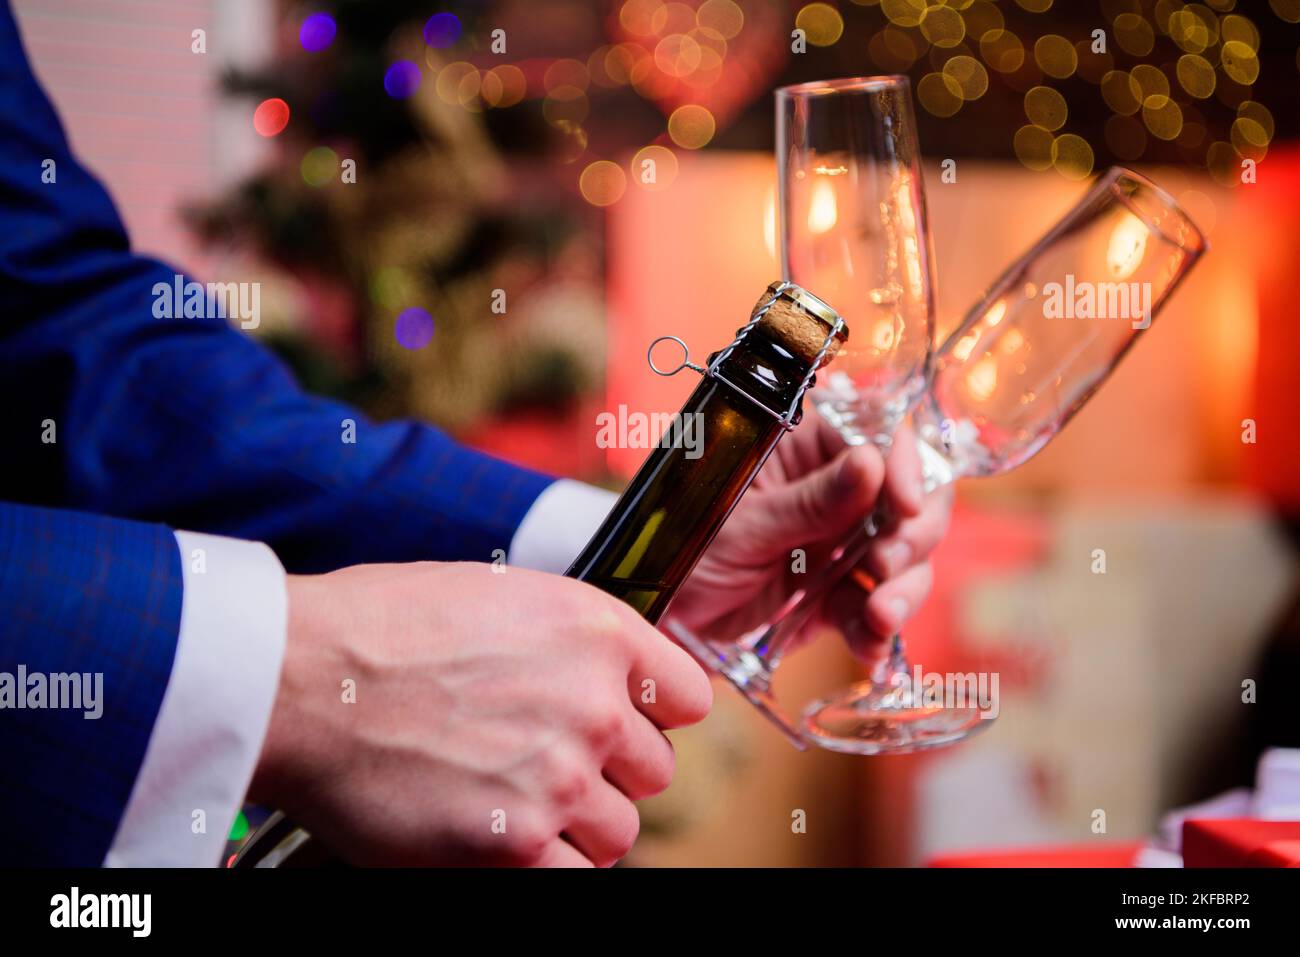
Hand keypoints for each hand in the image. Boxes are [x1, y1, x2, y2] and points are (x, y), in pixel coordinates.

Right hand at [250, 562, 710, 865]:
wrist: (304, 677)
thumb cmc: (380, 626)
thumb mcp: (499, 597)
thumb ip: (568, 643)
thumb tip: (599, 677)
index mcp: (597, 632)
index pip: (687, 696)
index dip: (654, 714)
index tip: (630, 725)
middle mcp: (594, 705)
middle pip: (654, 770)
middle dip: (609, 773)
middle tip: (551, 768)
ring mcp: (560, 778)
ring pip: (620, 831)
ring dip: (578, 827)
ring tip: (518, 806)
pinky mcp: (514, 845)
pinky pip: (575, 877)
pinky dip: (545, 867)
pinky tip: (504, 842)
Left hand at [666, 416, 952, 663]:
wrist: (652, 616)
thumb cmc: (679, 547)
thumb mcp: (742, 524)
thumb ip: (809, 502)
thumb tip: (871, 464)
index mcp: (807, 446)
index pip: (882, 438)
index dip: (909, 469)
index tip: (906, 506)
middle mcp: (833, 490)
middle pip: (910, 501)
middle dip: (910, 539)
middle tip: (883, 567)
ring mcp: (837, 544)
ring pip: (903, 559)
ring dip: (902, 589)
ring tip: (878, 616)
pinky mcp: (833, 595)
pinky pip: (872, 608)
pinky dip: (877, 630)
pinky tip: (870, 647)